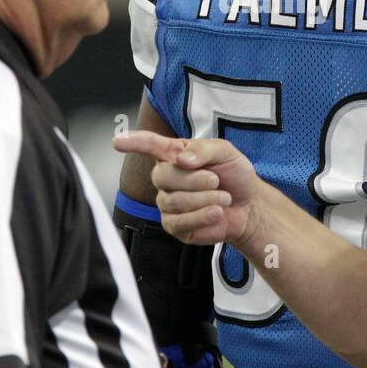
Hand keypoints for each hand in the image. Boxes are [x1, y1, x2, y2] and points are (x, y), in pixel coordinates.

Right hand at [112, 131, 261, 245]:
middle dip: (194, 179)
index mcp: (174, 155)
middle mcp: (166, 179)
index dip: (133, 142)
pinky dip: (203, 217)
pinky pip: (179, 223)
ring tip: (223, 197)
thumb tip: (182, 159)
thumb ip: (204, 149)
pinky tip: (216, 213)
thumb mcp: (226, 152)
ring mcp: (168, 203)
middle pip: (162, 176)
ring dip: (204, 199)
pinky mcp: (174, 226)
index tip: (117, 140)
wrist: (248, 205)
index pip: (149, 145)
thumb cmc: (234, 175)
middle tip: (216, 179)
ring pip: (172, 201)